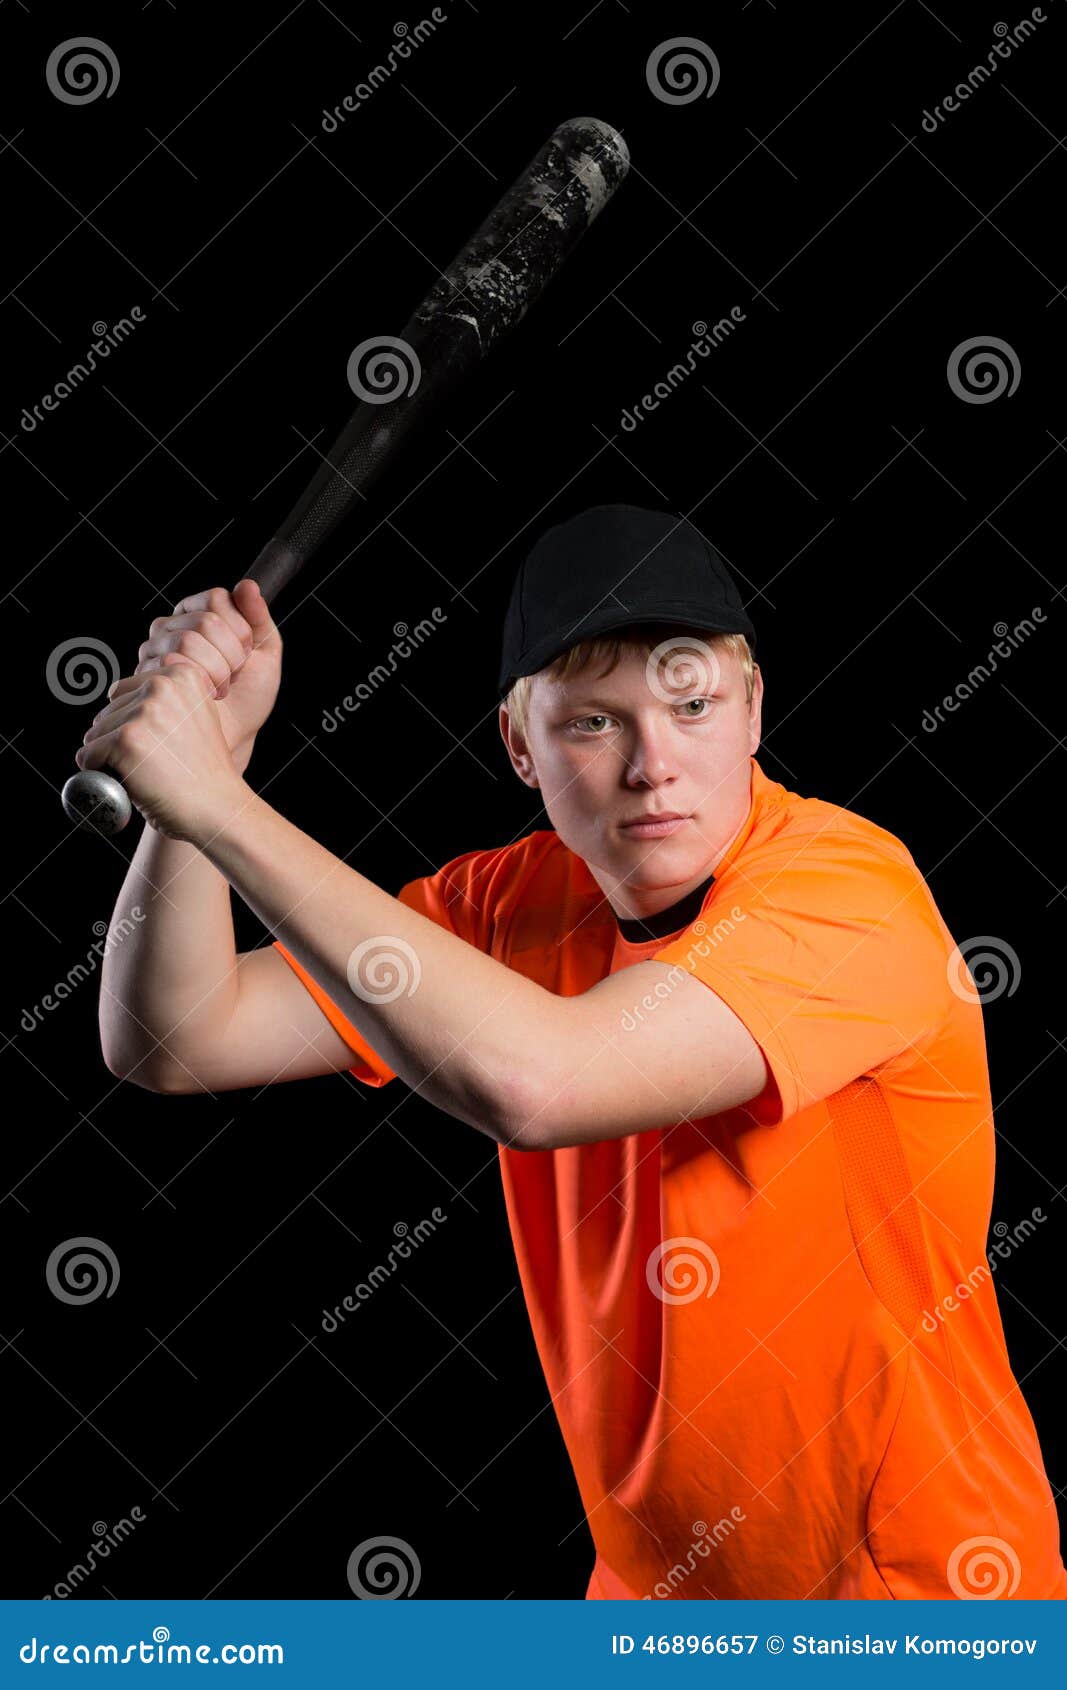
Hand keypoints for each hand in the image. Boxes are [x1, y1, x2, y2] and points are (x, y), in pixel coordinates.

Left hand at [76, 660, 248, 843]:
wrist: (218, 809)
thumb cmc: (206, 774)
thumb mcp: (197, 718)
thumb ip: (167, 700)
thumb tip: (115, 692)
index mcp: (181, 674)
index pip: (123, 692)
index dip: (134, 725)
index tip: (161, 746)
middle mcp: (162, 685)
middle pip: (107, 712)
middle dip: (119, 741)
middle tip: (155, 765)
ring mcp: (144, 712)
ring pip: (95, 734)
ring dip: (109, 758)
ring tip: (146, 774)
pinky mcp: (126, 739)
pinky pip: (87, 756)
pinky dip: (97, 774)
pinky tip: (128, 782)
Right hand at [130, 580, 281, 770]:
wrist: (233, 738)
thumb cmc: (247, 699)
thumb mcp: (265, 654)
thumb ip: (258, 617)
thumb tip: (248, 585)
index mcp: (199, 614)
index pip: (217, 598)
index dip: (240, 629)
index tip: (246, 654)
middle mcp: (171, 627)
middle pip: (204, 620)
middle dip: (230, 654)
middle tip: (233, 675)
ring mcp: (154, 650)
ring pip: (187, 641)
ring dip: (216, 671)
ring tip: (219, 688)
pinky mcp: (145, 675)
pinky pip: (171, 665)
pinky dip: (198, 684)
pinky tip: (203, 696)